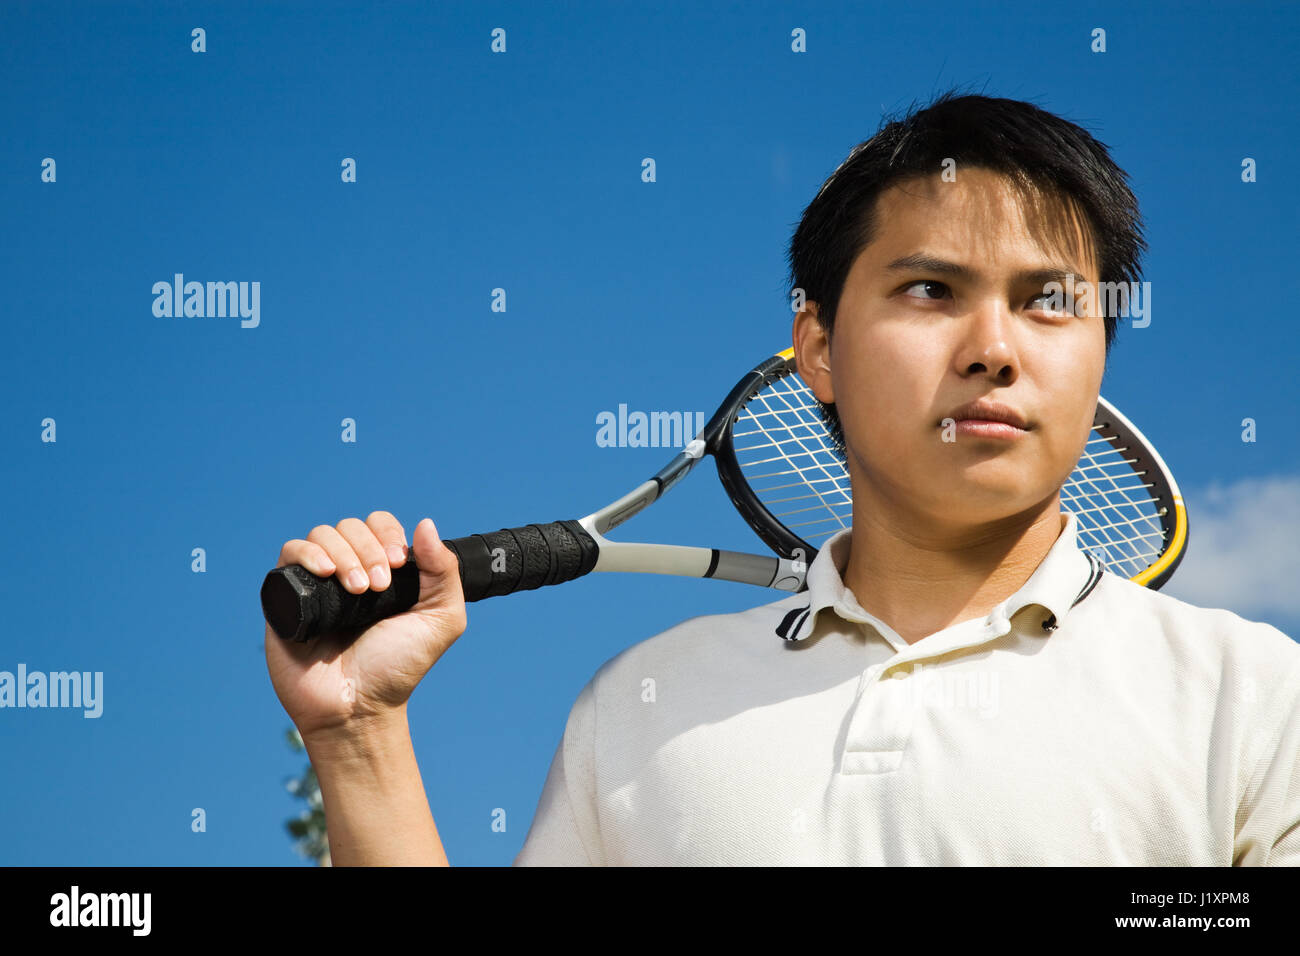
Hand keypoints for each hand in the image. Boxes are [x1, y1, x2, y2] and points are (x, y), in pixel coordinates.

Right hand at [264, 512, 466, 740]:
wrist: (357, 709)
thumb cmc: (397, 668)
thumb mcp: (440, 619)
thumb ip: (444, 571)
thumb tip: (425, 524)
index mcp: (382, 570)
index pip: (378, 525)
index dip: (387, 533)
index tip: (398, 565)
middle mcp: (348, 571)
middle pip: (350, 527)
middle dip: (368, 549)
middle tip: (378, 586)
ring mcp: (316, 583)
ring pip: (321, 535)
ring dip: (343, 553)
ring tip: (356, 591)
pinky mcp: (287, 598)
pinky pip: (289, 554)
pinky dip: (307, 554)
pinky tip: (325, 573)